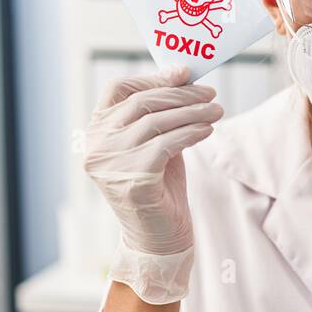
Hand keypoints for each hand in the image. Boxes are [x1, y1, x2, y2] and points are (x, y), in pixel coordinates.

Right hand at [84, 65, 221, 301]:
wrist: (159, 239)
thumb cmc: (158, 188)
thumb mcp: (155, 143)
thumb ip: (160, 115)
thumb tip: (183, 77)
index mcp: (94, 132)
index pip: (118, 89)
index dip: (152, 77)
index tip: (184, 72)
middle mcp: (96, 145)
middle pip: (141, 102)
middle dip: (181, 94)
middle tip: (211, 93)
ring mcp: (110, 163)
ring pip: (156, 121)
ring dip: (193, 112)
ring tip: (217, 110)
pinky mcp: (133, 178)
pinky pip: (167, 143)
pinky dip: (191, 132)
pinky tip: (208, 130)